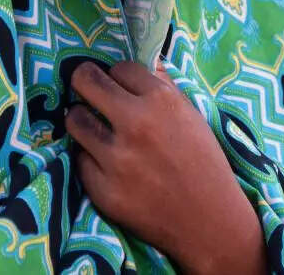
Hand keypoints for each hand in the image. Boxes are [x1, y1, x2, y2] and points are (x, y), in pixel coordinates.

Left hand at [65, 57, 267, 274]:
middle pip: (85, 81)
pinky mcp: (102, 189)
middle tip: (88, 89)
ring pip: (75, 119)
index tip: (121, 86)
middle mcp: (135, 124)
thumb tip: (137, 63)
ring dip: (83, 120)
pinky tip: (108, 164)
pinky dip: (91, 158)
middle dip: (85, 81)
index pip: (119, 68)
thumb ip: (163, 86)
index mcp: (161, 100)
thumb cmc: (204, 162)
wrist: (208, 220)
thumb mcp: (191, 114)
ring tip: (95, 128)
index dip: (120, 76)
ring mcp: (116, 158)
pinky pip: (80, 159)